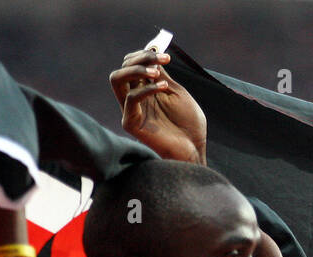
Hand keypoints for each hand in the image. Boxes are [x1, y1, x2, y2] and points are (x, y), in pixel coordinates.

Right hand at [110, 49, 205, 163]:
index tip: (166, 55)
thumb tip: (150, 52)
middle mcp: (134, 98)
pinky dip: (146, 89)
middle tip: (162, 60)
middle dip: (140, 58)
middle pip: (122, 68)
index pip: (132, 64)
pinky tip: (162, 87)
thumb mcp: (175, 91)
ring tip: (156, 72)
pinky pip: (130, 99)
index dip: (145, 54)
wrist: (195, 148)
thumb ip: (160, 74)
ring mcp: (130, 110)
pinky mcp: (131, 123)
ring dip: (136, 69)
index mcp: (143, 90)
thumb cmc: (189, 123)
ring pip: (117, 79)